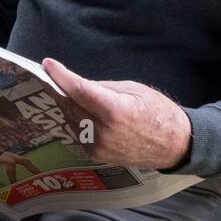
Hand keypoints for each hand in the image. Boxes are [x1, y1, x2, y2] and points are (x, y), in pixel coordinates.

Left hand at [42, 58, 190, 169]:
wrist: (173, 145)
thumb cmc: (157, 112)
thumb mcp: (133, 89)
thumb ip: (102, 87)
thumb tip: (78, 86)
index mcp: (115, 111)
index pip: (78, 90)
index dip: (60, 76)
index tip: (48, 64)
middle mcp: (103, 131)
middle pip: (70, 105)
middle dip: (61, 90)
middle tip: (54, 76)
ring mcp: (98, 146)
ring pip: (71, 120)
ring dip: (69, 105)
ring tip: (72, 93)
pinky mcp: (96, 155)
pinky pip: (78, 132)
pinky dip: (76, 120)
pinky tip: (83, 112)